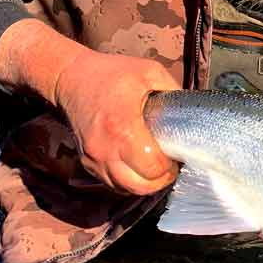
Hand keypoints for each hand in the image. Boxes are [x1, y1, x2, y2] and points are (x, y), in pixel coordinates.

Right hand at [0, 19, 179, 194]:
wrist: (70, 78)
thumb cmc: (112, 74)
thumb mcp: (150, 72)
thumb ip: (173, 92)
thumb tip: (192, 111)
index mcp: (123, 127)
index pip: (152, 167)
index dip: (169, 166)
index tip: (176, 155)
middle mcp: (105, 149)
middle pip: (140, 186)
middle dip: (160, 180)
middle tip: (169, 166)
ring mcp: (93, 159)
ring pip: (125, 189)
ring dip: (144, 184)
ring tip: (155, 167)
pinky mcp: (86, 163)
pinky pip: (112, 184)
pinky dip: (128, 181)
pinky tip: (138, 167)